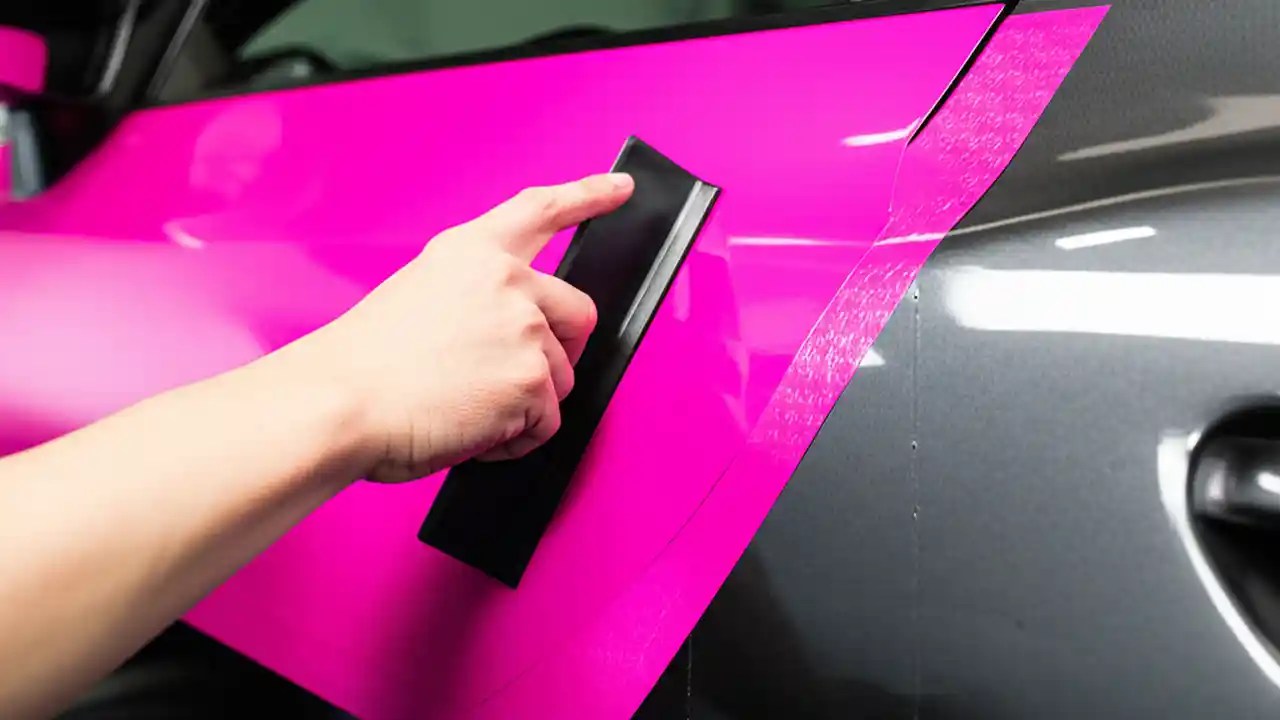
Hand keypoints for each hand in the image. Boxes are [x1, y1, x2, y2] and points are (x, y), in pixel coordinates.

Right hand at [296, 173, 633, 482]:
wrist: (340, 401)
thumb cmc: (363, 365)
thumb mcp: (420, 296)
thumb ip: (475, 298)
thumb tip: (507, 336)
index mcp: (472, 252)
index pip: (541, 210)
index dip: (588, 196)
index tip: (620, 189)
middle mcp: (508, 280)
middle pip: (579, 315)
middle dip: (559, 351)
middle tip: (512, 378)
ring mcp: (525, 328)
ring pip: (560, 380)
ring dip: (522, 405)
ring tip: (462, 406)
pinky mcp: (532, 379)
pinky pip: (545, 424)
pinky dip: (513, 441)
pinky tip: (469, 429)